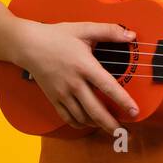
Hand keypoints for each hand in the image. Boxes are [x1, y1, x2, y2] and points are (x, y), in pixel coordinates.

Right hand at [15, 20, 140, 134]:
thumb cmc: (56, 36)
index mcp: (84, 66)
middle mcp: (74, 83)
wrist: (27, 45)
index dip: (123, 101)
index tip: (135, 112)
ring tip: (112, 128)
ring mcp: (62, 93)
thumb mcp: (84, 29)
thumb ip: (110, 31)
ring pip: (82, 118)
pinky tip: (90, 123)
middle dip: (112, 125)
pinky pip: (68, 118)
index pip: (108, 87)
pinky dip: (81, 124)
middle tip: (125, 133)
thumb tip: (132, 35)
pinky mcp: (53, 98)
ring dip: (98, 125)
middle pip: (95, 111)